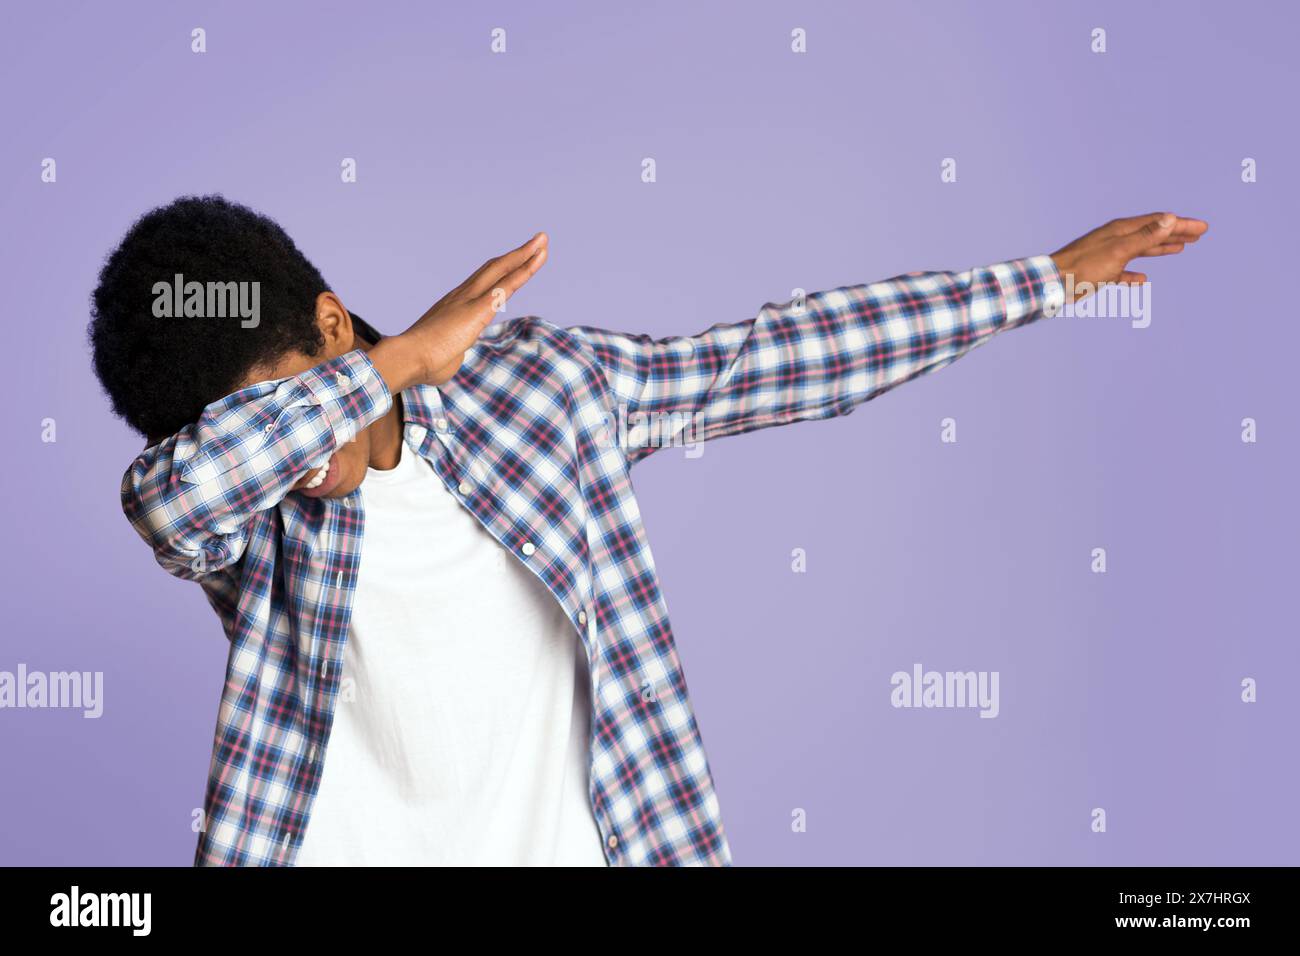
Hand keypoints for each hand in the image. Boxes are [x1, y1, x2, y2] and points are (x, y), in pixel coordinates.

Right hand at [370, 232, 548, 390]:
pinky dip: (524, 270)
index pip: (482, 285)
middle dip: (516, 255)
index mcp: (454, 307)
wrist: (408, 358)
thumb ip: (452, 353)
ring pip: (502, 270)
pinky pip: (507, 284)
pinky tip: (538, 258)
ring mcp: (470, 299)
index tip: (514, 264)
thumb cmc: (422, 364)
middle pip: (494, 269)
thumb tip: (451, 359)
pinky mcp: (479, 308)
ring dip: (525, 255)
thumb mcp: (444, 357)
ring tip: (543, 241)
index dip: (500, 273)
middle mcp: (462, 296)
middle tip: (537, 242)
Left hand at [1050, 213, 1207, 301]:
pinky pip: (1122, 272)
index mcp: (1122, 230)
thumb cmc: (1084, 266)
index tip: (1203, 228)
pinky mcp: (1099, 273)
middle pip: (1152, 233)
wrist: (1053, 284)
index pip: (1158, 222)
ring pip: (1140, 250)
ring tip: (1179, 249)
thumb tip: (1171, 218)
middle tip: (1198, 236)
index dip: (1182, 224)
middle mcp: (1116, 239)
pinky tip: (1142, 279)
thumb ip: (1145, 236)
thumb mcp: (1119, 251)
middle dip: (1175, 233)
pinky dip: (1135, 274)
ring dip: (1160, 249)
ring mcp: (1108, 255)